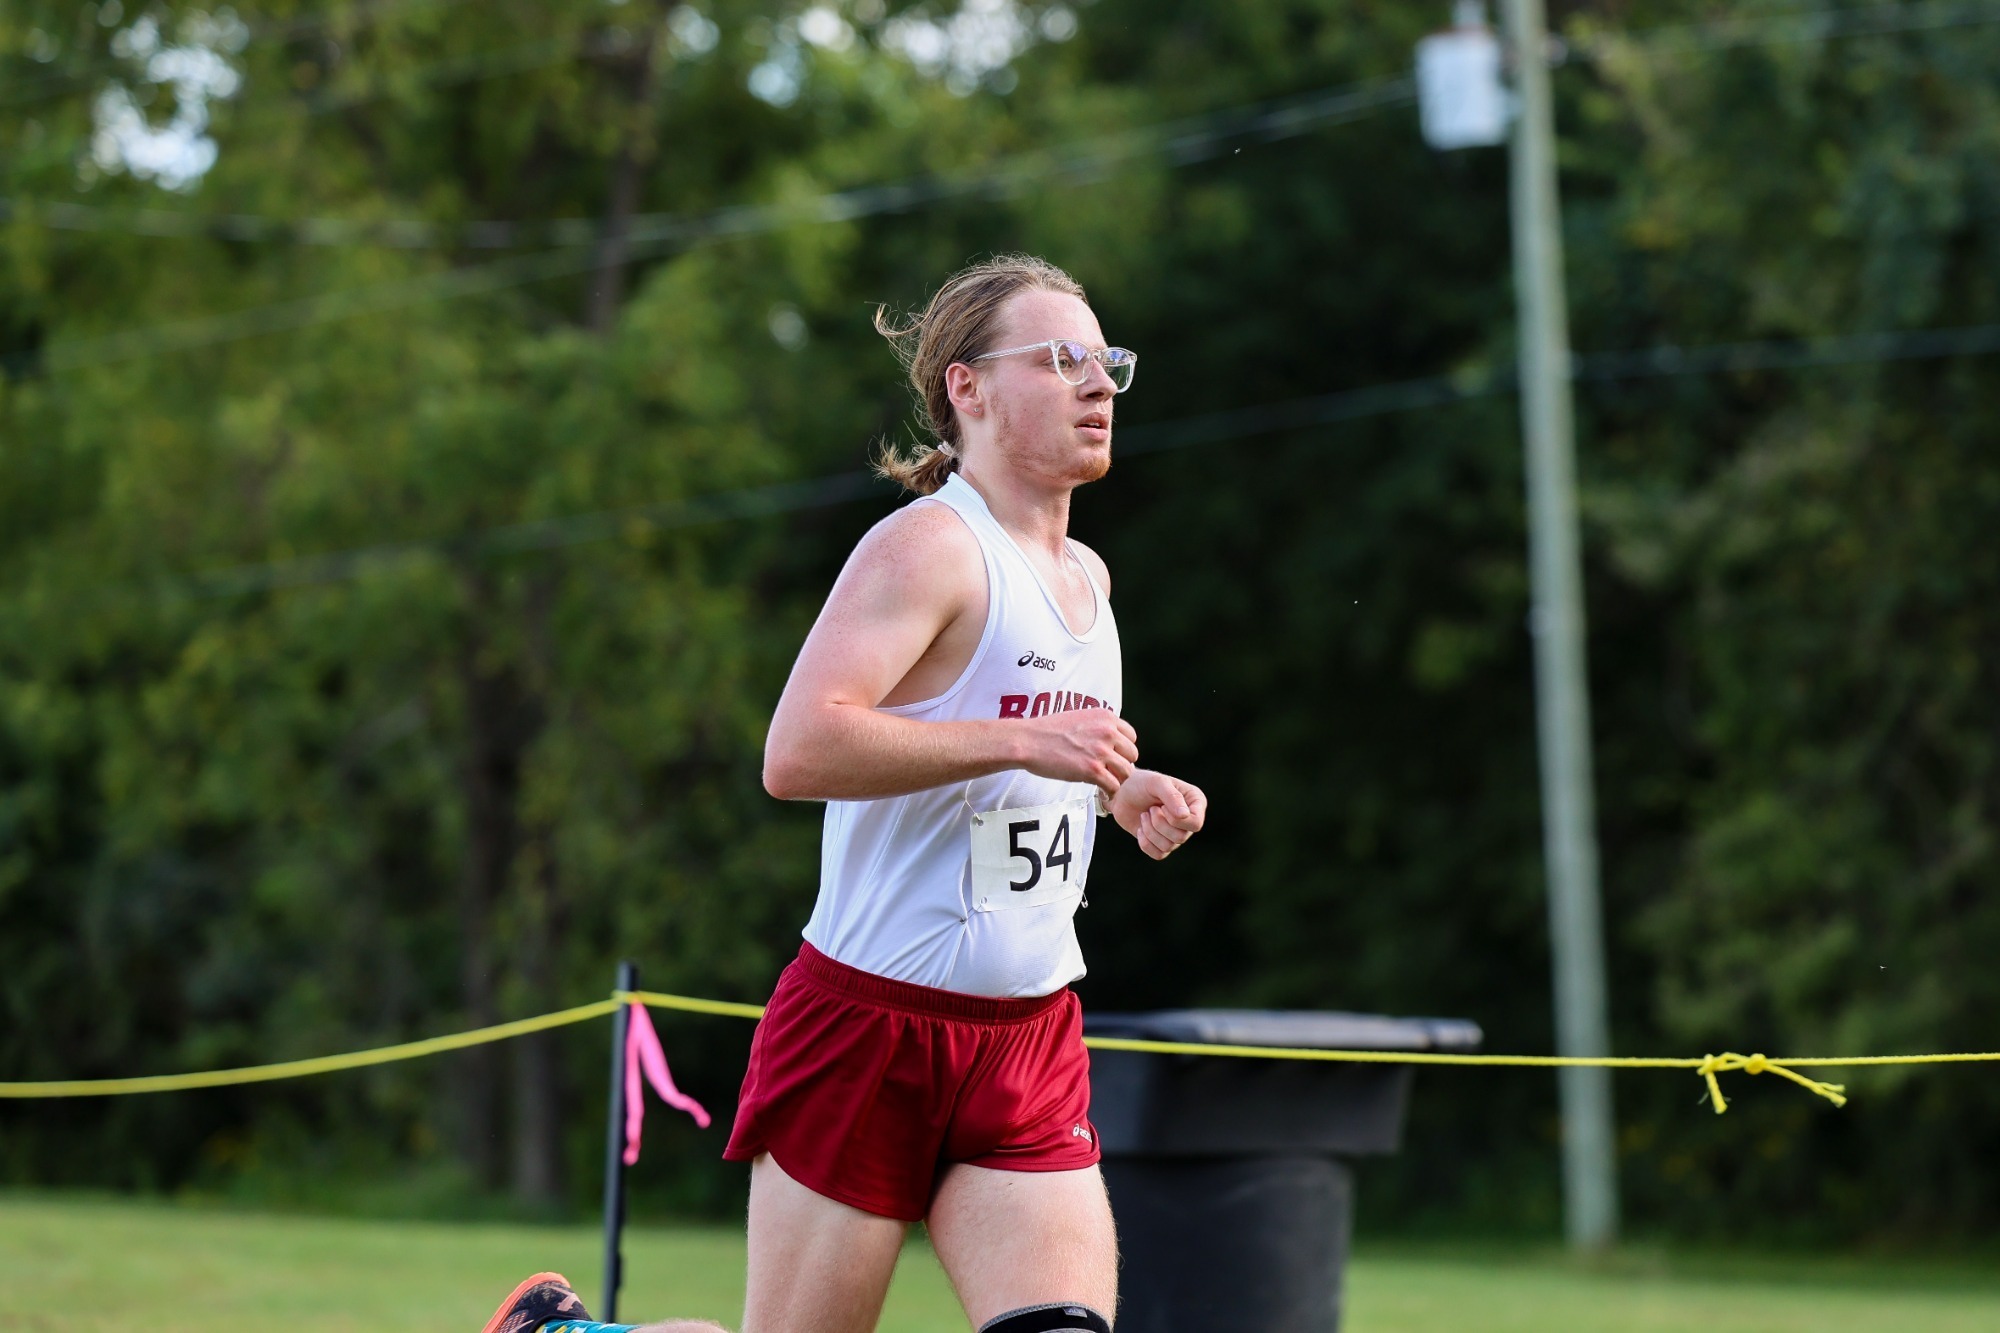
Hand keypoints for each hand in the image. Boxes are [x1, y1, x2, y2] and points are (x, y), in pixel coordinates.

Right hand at [1019, 708, 1138, 795]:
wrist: (1028, 741)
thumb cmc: (1047, 731)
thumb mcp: (1079, 717)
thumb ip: (1098, 727)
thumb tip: (1110, 743)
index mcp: (1106, 717)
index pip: (1131, 736)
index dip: (1123, 749)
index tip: (1113, 757)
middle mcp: (1108, 732)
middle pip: (1132, 755)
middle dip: (1122, 765)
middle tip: (1110, 772)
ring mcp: (1101, 752)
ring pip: (1127, 773)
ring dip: (1117, 780)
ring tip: (1107, 784)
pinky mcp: (1093, 770)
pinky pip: (1114, 786)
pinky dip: (1109, 792)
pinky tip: (1102, 793)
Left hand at [1109, 770, 1206, 860]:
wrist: (1122, 793)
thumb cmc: (1141, 783)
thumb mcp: (1156, 782)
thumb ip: (1172, 796)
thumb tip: (1184, 815)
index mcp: (1195, 802)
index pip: (1196, 823)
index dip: (1176, 820)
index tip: (1162, 806)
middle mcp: (1189, 819)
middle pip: (1181, 837)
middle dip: (1159, 824)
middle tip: (1151, 809)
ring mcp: (1176, 832)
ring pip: (1169, 846)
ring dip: (1150, 831)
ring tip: (1144, 815)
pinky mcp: (1162, 843)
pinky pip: (1158, 854)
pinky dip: (1145, 843)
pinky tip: (1140, 828)